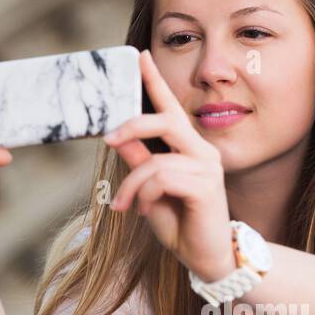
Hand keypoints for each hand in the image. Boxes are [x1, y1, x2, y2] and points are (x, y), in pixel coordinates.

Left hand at [102, 49, 235, 281]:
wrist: (208, 258)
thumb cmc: (181, 224)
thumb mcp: (149, 190)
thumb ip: (139, 162)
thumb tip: (119, 137)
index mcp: (190, 148)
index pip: (171, 109)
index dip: (155, 81)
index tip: (139, 56)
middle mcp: (203, 151)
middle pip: (165, 121)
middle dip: (132, 125)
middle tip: (107, 139)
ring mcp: (207, 167)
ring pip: (155, 161)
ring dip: (131, 185)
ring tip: (123, 205)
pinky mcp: (206, 187)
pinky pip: (163, 179)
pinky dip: (144, 195)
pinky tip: (142, 210)